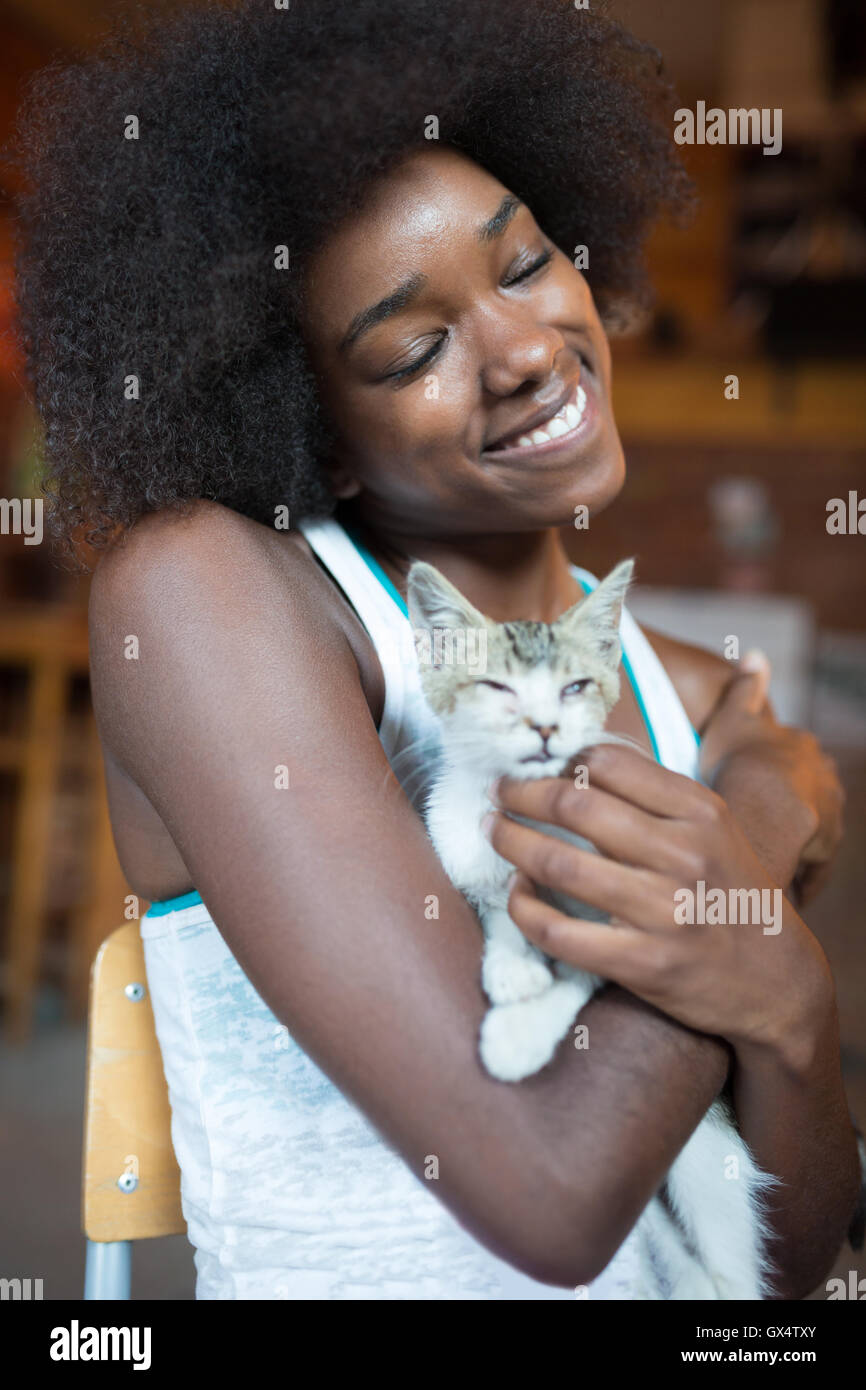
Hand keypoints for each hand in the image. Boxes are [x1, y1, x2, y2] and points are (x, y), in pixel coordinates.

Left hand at [483, 744, 834, 1066]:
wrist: (776, 980)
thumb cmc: (730, 892)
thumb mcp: (715, 828)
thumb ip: (656, 795)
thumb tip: (576, 761)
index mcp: (700, 812)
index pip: (609, 763)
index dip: (560, 759)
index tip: (537, 765)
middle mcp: (683, 855)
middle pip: (574, 804)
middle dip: (520, 792)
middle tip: (498, 792)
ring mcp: (663, 911)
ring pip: (557, 864)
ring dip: (510, 841)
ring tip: (493, 830)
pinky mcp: (642, 963)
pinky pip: (557, 931)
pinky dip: (523, 907)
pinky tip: (518, 893)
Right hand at [698, 650, 843, 905]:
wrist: (759, 804)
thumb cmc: (740, 759)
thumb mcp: (735, 716)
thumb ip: (745, 688)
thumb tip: (754, 654)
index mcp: (804, 749)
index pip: (796, 760)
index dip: (775, 775)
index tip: (757, 790)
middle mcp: (824, 780)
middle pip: (811, 796)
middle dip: (794, 812)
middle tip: (762, 830)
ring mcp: (828, 814)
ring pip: (813, 834)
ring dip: (796, 848)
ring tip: (767, 865)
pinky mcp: (825, 849)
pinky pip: (811, 868)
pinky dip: (798, 878)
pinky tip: (779, 891)